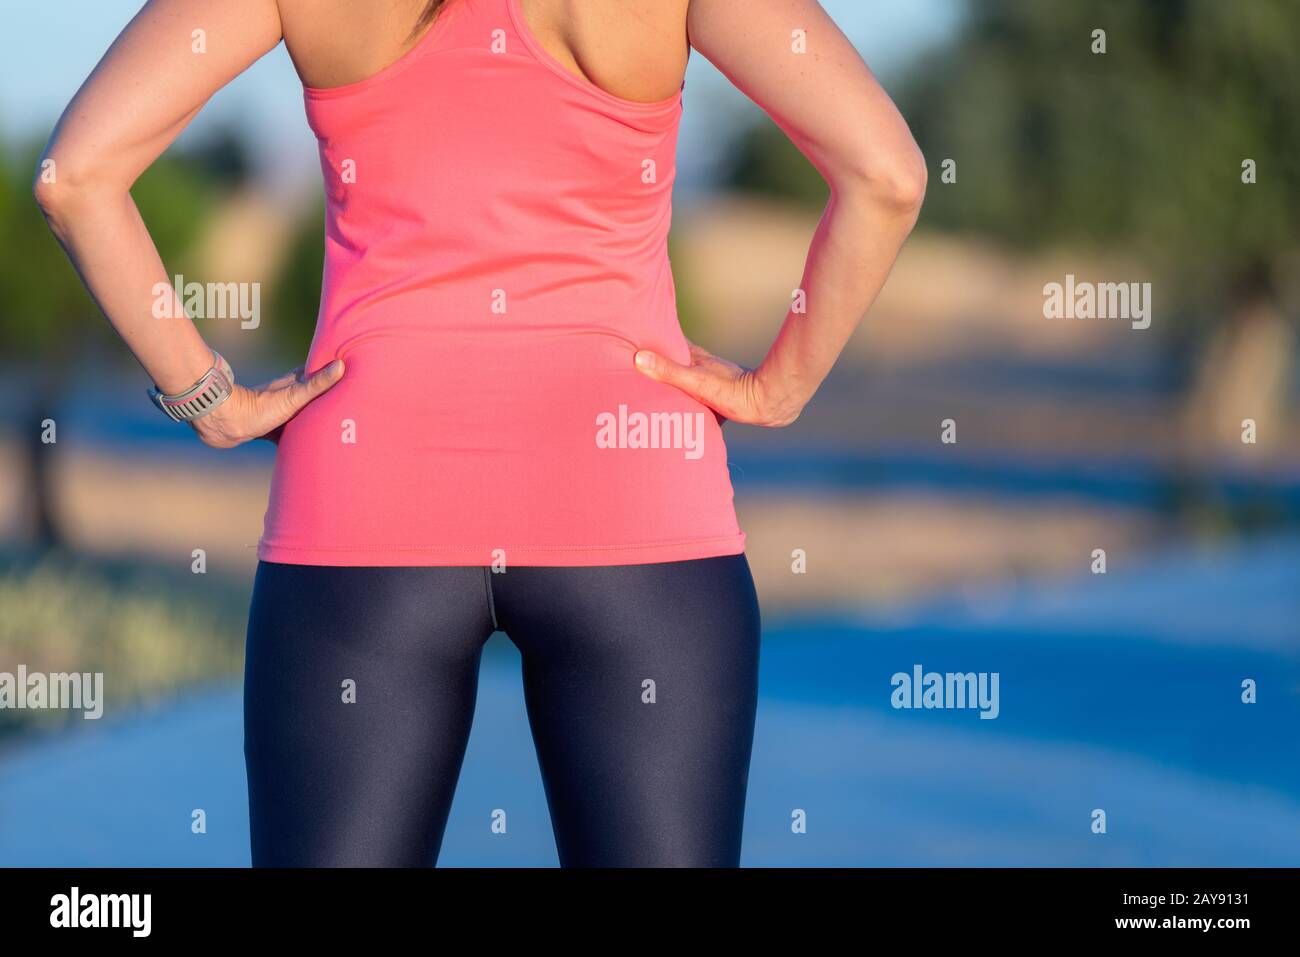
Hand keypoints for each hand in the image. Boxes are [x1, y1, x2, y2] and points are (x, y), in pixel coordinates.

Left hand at [190, 359, 344, 448]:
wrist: (222, 424)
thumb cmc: (257, 408)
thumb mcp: (293, 396)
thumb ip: (317, 384)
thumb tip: (341, 365)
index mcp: (293, 385)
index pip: (317, 374)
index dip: (332, 373)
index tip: (350, 372)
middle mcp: (285, 396)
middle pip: (311, 396)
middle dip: (326, 400)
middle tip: (346, 406)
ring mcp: (277, 412)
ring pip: (301, 415)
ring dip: (313, 420)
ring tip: (332, 429)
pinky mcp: (268, 429)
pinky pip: (289, 434)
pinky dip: (298, 438)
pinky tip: (305, 447)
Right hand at [633, 341, 801, 426]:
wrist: (770, 402)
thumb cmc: (734, 393)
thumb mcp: (695, 382)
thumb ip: (669, 372)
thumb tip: (639, 358)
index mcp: (697, 360)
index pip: (672, 343)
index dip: (657, 339)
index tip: (640, 335)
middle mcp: (707, 367)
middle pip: (681, 361)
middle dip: (664, 362)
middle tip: (644, 364)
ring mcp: (717, 381)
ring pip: (692, 378)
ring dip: (678, 382)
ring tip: (661, 391)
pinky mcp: (726, 397)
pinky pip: (702, 397)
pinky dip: (692, 400)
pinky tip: (690, 411)